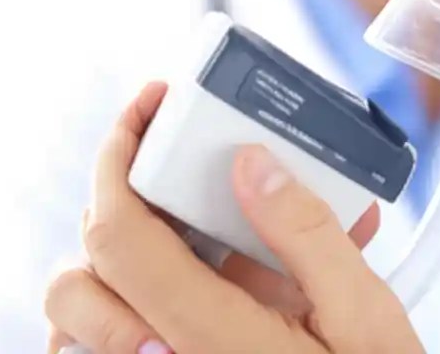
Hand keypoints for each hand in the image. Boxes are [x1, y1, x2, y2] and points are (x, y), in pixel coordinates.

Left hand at [44, 81, 424, 353]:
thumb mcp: (365, 315)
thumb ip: (308, 236)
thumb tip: (249, 161)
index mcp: (210, 339)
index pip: (118, 236)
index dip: (117, 158)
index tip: (146, 109)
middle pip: (76, 282)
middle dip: (109, 208)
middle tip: (168, 171)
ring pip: (75, 326)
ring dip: (102, 271)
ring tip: (165, 233)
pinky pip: (101, 352)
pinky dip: (113, 314)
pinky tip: (169, 289)